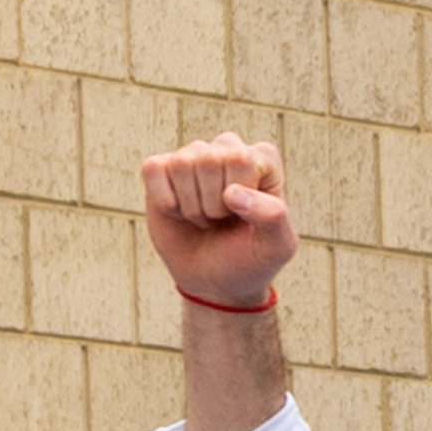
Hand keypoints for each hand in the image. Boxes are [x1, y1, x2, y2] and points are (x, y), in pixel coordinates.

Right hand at [142, 133, 296, 310]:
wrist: (216, 281)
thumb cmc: (252, 258)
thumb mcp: (277, 246)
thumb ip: (273, 216)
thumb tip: (231, 193)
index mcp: (263, 159)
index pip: (241, 159)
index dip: (239, 196)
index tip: (246, 216)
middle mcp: (228, 149)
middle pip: (209, 160)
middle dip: (212, 204)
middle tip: (221, 220)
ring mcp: (193, 157)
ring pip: (182, 164)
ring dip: (191, 206)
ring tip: (204, 218)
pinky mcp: (162, 169)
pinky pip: (154, 168)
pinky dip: (164, 200)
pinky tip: (177, 212)